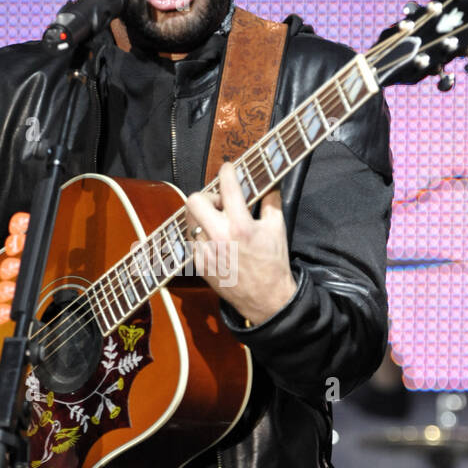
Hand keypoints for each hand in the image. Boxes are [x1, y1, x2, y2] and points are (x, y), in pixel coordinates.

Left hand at [185, 161, 296, 324]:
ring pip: (189, 219)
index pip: (227, 187)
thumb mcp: (278, 229)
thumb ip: (271, 201)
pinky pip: (191, 239)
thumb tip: (270, 181)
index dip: (227, 171)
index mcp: (240, 226)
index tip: (228, 168)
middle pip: (195, 200)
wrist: (265, 299)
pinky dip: (201, 234)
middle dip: (206, 196)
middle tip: (219, 202)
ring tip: (216, 221)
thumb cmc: (273, 263)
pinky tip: (215, 239)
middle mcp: (219, 237)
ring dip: (201, 215)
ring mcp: (206, 251)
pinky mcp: (199, 264)